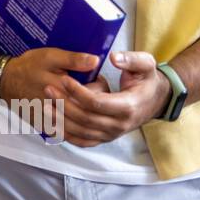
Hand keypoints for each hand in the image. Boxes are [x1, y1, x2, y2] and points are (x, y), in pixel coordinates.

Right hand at [0, 47, 102, 139]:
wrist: (5, 82)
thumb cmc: (28, 67)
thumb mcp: (49, 57)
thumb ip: (72, 59)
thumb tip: (95, 60)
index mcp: (62, 88)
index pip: (92, 95)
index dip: (101, 89)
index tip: (101, 81)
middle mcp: (58, 107)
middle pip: (87, 112)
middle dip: (95, 104)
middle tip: (97, 93)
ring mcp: (51, 119)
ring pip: (78, 125)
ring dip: (87, 117)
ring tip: (87, 104)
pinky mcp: (45, 126)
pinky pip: (65, 133)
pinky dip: (75, 129)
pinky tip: (77, 121)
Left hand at [47, 51, 170, 147]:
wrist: (155, 100)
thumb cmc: (147, 80)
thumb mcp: (146, 65)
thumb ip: (132, 59)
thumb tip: (113, 58)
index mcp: (128, 106)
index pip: (97, 103)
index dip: (78, 92)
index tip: (64, 78)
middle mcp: (119, 125)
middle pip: (85, 118)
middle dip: (65, 104)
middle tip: (48, 88)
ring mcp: (112, 134)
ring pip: (81, 132)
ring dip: (61, 119)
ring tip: (44, 103)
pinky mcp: (105, 138)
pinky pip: (82, 141)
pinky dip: (66, 134)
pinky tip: (52, 123)